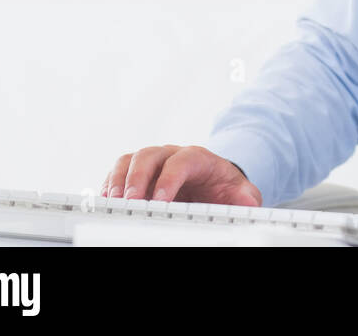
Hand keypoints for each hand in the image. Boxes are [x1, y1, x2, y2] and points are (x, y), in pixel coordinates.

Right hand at [102, 144, 261, 204]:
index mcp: (198, 158)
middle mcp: (172, 155)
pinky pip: (119, 172)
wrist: (214, 183)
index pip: (182, 161)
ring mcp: (153, 163)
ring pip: (130, 159)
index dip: (169, 178)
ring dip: (119, 179)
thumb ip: (245, 196)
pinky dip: (111, 184)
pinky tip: (108, 200)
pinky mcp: (138, 173)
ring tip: (114, 201)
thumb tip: (250, 202)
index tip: (160, 200)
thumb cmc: (223, 187)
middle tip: (131, 202)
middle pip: (150, 155)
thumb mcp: (239, 192)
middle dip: (138, 177)